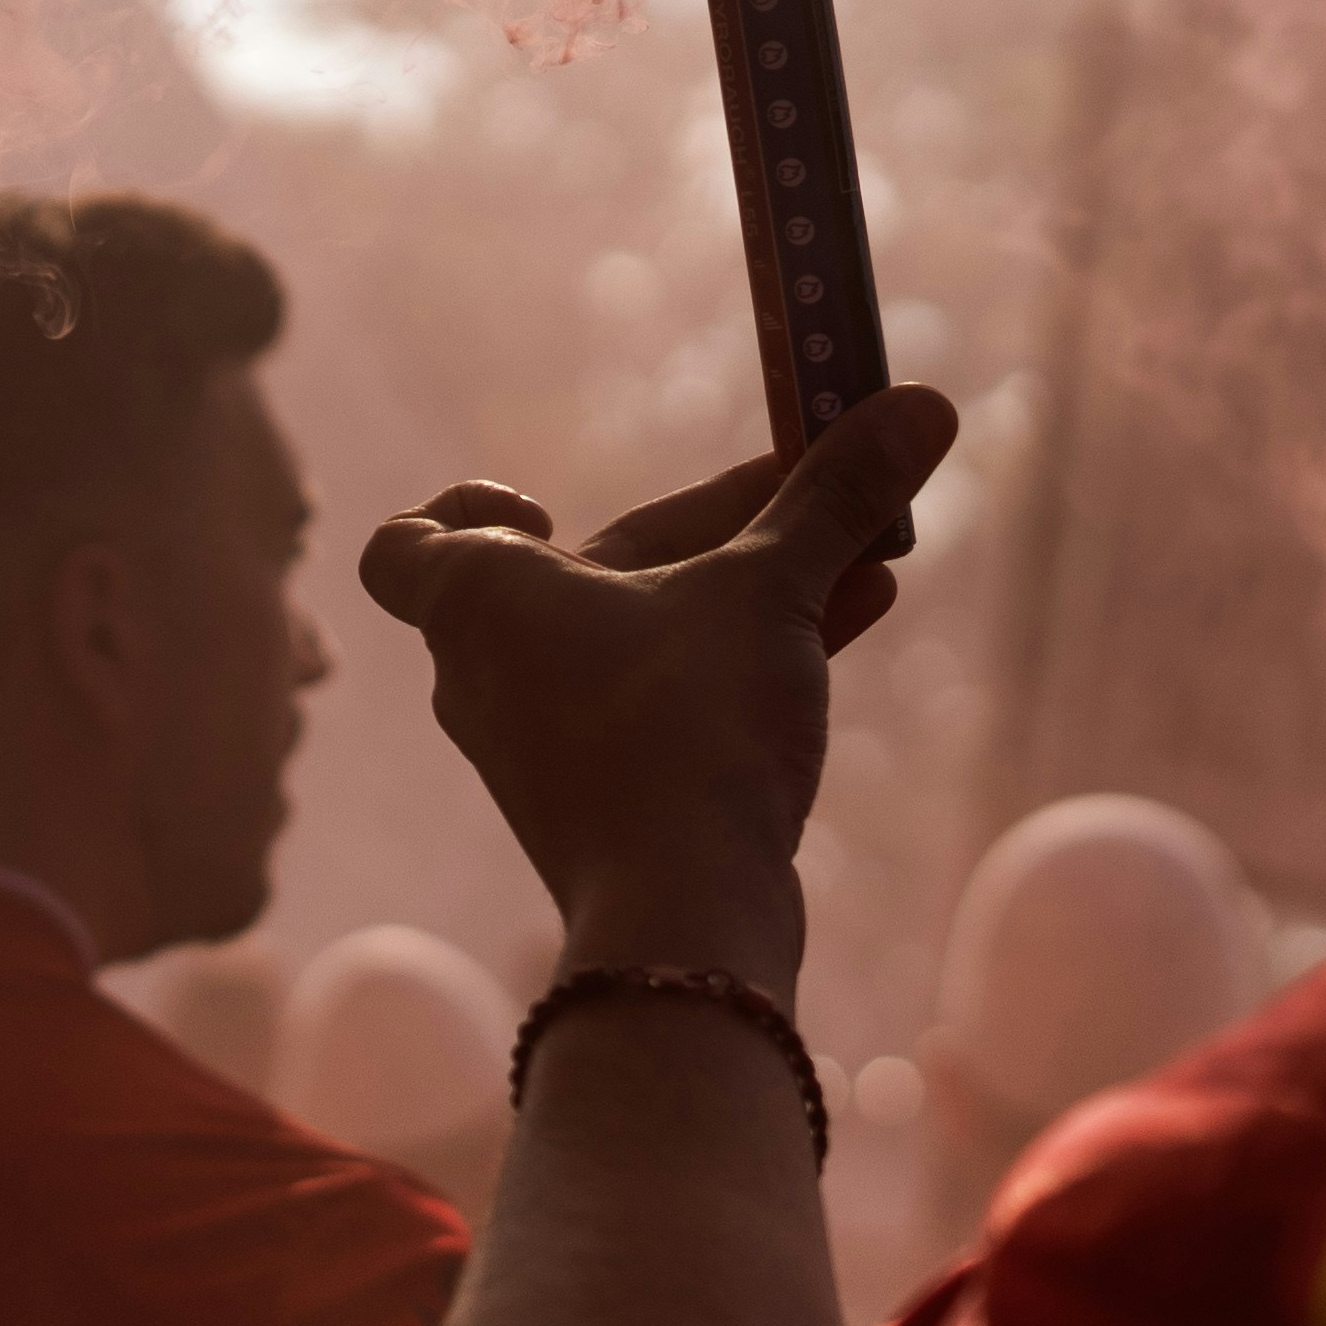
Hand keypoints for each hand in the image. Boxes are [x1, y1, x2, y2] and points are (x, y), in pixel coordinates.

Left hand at [354, 391, 956, 996]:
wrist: (682, 920)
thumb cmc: (685, 731)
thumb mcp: (770, 590)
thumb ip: (835, 500)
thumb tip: (919, 404)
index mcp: (477, 601)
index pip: (406, 544)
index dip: (463, 508)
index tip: (542, 505)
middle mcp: (488, 671)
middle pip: (591, 570)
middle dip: (720, 525)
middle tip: (825, 489)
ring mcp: (544, 743)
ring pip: (648, 637)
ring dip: (755, 586)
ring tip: (868, 550)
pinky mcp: (605, 800)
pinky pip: (671, 701)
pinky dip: (746, 656)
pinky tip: (861, 610)